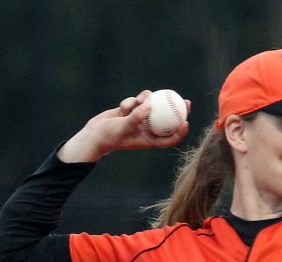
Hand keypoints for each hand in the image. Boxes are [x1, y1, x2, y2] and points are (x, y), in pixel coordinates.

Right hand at [58, 91, 190, 162]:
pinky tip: (123, 108)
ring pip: (151, 105)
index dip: (181, 131)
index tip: (186, 120)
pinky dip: (130, 102)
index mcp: (150, 140)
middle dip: (178, 110)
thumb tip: (150, 105)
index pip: (170, 138)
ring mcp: (140, 119)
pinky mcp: (132, 110)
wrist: (95, 133)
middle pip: (168, 119)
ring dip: (145, 100)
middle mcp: (147, 130)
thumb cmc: (109, 136)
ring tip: (137, 102)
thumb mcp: (123, 127)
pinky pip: (137, 101)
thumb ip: (136, 117)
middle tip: (185, 100)